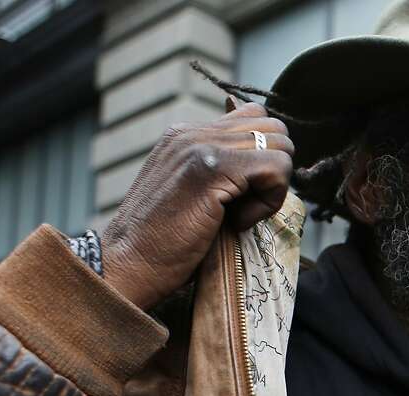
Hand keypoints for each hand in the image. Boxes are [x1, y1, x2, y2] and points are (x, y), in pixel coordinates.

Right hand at [100, 98, 294, 308]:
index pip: (254, 118)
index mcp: (186, 135)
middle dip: (274, 170)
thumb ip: (220, 174)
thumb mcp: (191, 196)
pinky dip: (269, 201)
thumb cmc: (162, 244)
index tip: (244, 195)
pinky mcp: (213, 168)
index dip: (265, 158)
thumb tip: (263, 172)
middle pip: (273, 128)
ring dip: (272, 187)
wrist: (128, 264)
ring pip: (280, 146)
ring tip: (239, 215)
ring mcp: (201, 146)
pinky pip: (275, 169)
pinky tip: (238, 221)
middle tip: (247, 205)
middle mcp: (193, 132)